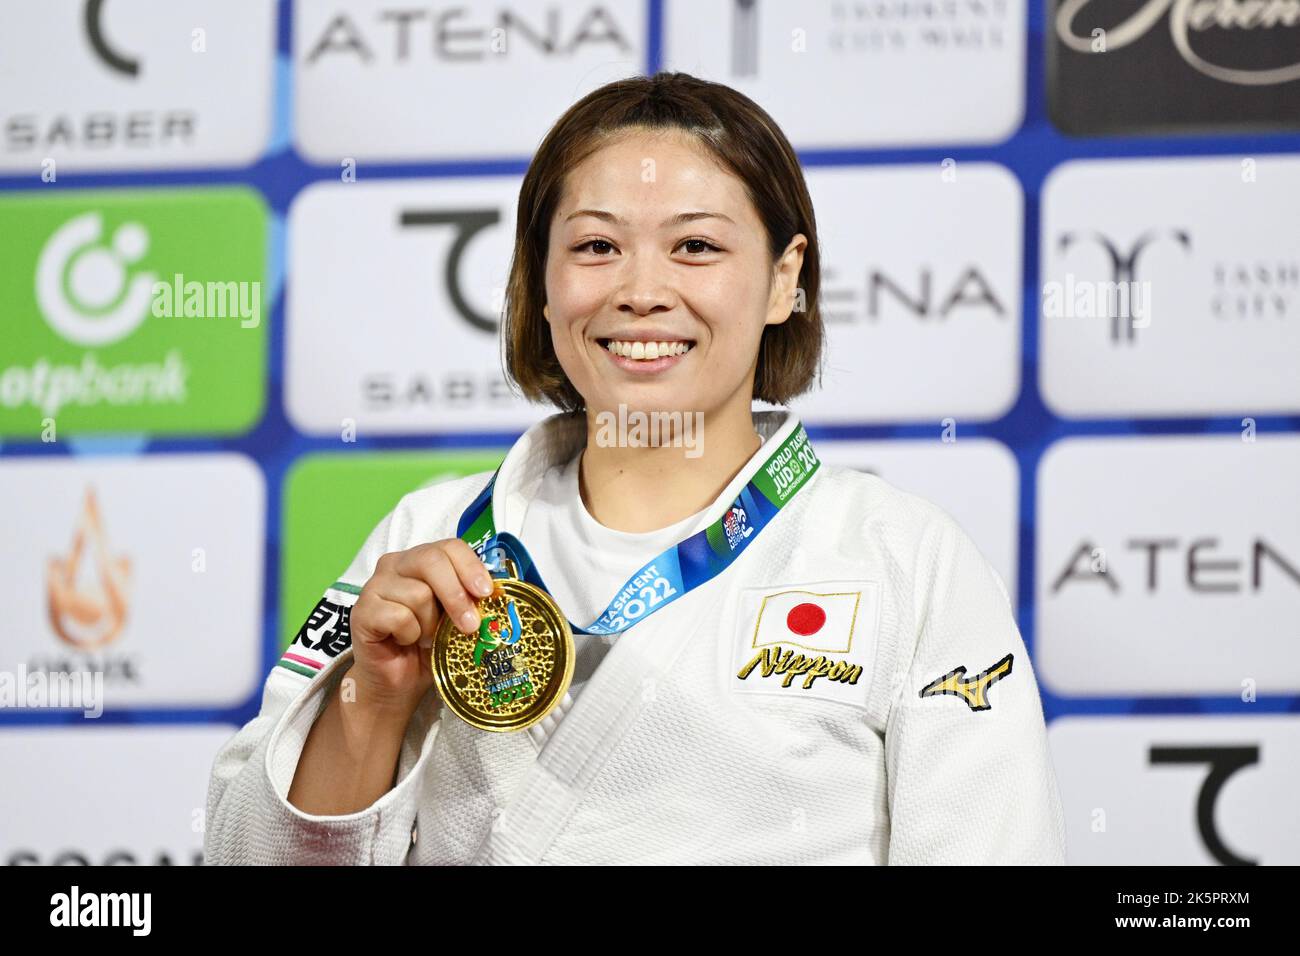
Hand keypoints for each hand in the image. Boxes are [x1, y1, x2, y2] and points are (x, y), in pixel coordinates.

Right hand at [347, 538, 494, 714]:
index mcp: (421, 560)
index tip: (486, 592)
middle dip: (456, 595)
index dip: (470, 567)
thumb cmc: (428, 646)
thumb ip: (469, 599)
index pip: (449, 547)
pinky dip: (409, 634)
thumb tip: (495, 593)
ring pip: (418, 594)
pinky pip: (398, 616)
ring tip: (426, 637)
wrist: (398, 682)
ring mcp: (375, 586)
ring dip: (430, 625)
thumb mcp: (456, 618)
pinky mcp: (362, 611)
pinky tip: (404, 641)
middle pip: (431, 560)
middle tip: (469, 625)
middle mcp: (395, 565)